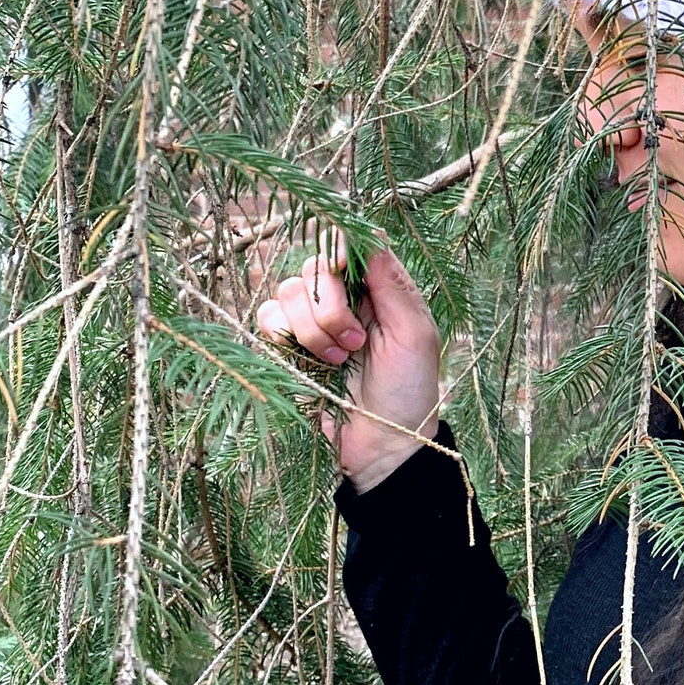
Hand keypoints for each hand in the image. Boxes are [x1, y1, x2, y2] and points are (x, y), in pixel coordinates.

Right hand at [257, 242, 440, 492]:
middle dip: (330, 307)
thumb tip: (371, 239)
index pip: (351, 244)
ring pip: (288, 292)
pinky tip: (312, 363)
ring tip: (337, 360)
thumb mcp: (415, 336)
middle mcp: (346, 298)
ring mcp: (314, 322)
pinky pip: (268, 318)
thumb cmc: (409, 391)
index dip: (340, 247)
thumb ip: (393, 286)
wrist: (381, 445)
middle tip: (354, 343)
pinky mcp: (289, 346)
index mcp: (380, 289)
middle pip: (315, 267)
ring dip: (311, 328)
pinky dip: (284, 337)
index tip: (341, 267)